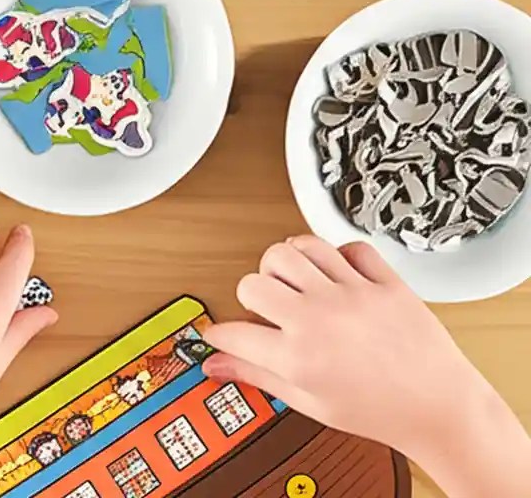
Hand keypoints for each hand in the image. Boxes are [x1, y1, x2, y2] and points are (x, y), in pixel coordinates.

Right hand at [203, 236, 530, 497]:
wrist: (439, 406)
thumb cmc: (381, 410)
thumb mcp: (309, 402)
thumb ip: (257, 377)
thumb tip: (218, 367)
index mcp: (298, 356)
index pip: (234, 331)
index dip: (220, 334)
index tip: (223, 333)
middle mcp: (320, 319)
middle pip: (255, 279)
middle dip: (251, 294)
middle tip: (266, 308)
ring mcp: (352, 295)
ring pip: (294, 249)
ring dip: (286, 264)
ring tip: (296, 283)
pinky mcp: (383, 282)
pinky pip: (349, 248)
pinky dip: (337, 255)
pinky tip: (336, 275)